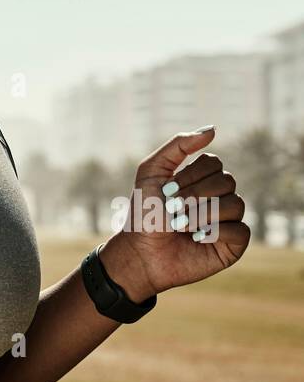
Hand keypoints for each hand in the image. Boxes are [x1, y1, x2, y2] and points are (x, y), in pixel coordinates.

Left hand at [110, 127, 249, 298]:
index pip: (214, 163)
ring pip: (235, 204)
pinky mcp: (233, 245)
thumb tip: (213, 129)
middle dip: (194, 196)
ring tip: (180, 226)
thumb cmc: (145, 212)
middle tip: (172, 210)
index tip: (166, 192)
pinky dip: (215, 232)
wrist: (140, 252)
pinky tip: (196, 238)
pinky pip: (241, 231)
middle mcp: (220, 196)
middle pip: (226, 181)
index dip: (190, 176)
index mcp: (203, 177)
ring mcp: (229, 220)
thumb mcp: (152, 171)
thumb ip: (178, 146)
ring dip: (201, 214)